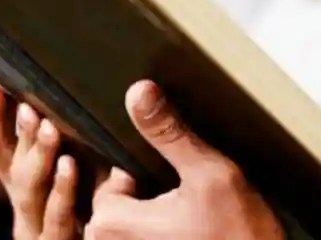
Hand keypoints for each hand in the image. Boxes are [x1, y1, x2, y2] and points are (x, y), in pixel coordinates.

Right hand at [0, 79, 79, 239]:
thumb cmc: (89, 217)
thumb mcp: (77, 178)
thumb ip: (69, 145)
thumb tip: (71, 93)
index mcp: (24, 186)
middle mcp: (25, 207)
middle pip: (12, 167)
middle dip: (18, 134)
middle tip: (30, 105)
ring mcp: (38, 231)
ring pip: (29, 193)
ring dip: (37, 158)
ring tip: (51, 128)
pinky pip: (56, 225)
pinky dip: (62, 195)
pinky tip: (73, 169)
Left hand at [84, 80, 283, 239]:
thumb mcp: (210, 176)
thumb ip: (170, 134)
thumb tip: (139, 93)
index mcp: (110, 223)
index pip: (110, 177)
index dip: (142, 169)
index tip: (172, 178)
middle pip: (118, 202)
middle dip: (148, 197)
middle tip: (189, 206)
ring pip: (132, 225)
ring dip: (157, 219)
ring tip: (194, 224)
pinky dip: (164, 235)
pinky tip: (195, 235)